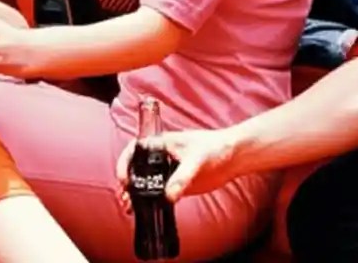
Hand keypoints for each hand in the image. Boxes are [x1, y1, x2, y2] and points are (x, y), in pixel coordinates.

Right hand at [114, 129, 239, 208]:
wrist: (233, 157)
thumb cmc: (215, 147)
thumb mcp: (197, 160)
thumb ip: (182, 178)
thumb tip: (169, 197)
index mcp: (161, 144)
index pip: (134, 150)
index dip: (124, 162)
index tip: (124, 178)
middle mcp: (160, 158)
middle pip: (136, 168)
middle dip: (127, 182)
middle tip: (126, 197)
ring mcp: (168, 172)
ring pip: (145, 183)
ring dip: (136, 195)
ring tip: (130, 208)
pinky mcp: (177, 185)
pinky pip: (159, 194)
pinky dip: (150, 203)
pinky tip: (145, 213)